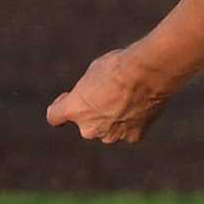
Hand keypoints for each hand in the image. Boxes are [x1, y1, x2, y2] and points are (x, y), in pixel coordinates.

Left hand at [46, 47, 169, 144]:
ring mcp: (111, 135)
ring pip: (108, 129)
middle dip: (93, 112)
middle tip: (109, 94)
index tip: (68, 98)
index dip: (61, 106)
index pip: (54, 116)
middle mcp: (89, 128)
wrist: (148, 73)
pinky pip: (128, 130)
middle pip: (86, 123)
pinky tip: (141, 105)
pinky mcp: (132, 137)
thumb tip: (94, 99)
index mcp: (74, 109)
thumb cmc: (118, 66)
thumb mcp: (94, 72)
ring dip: (113, 119)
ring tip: (128, 97)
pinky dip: (132, 122)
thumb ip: (88, 91)